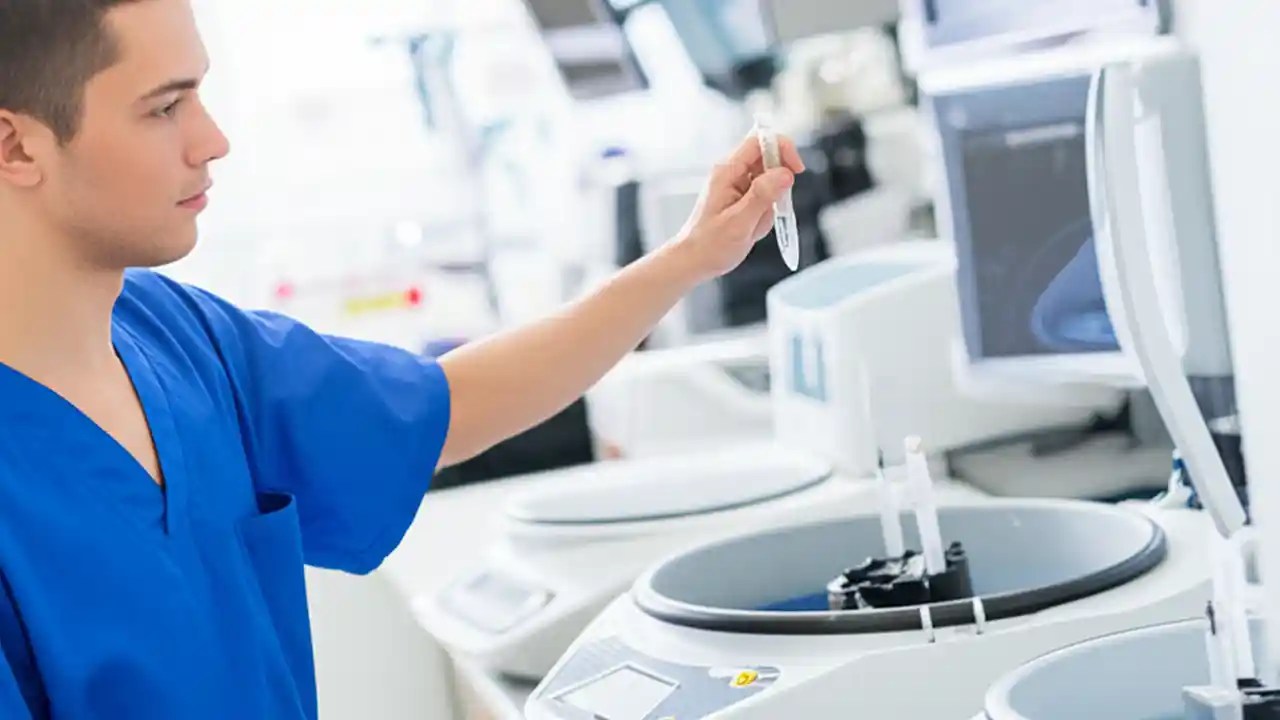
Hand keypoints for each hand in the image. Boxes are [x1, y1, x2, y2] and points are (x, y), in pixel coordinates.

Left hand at [673, 130, 805, 280]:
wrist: (693, 261)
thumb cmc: (709, 245)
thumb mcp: (739, 222)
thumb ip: (762, 195)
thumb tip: (785, 174)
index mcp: (727, 171)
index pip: (759, 141)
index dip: (782, 148)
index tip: (796, 170)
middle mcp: (731, 173)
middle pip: (768, 160)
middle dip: (777, 186)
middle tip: (769, 209)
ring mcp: (737, 185)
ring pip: (770, 183)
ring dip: (771, 205)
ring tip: (753, 224)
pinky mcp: (742, 198)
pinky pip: (766, 199)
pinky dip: (766, 214)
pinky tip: (752, 228)